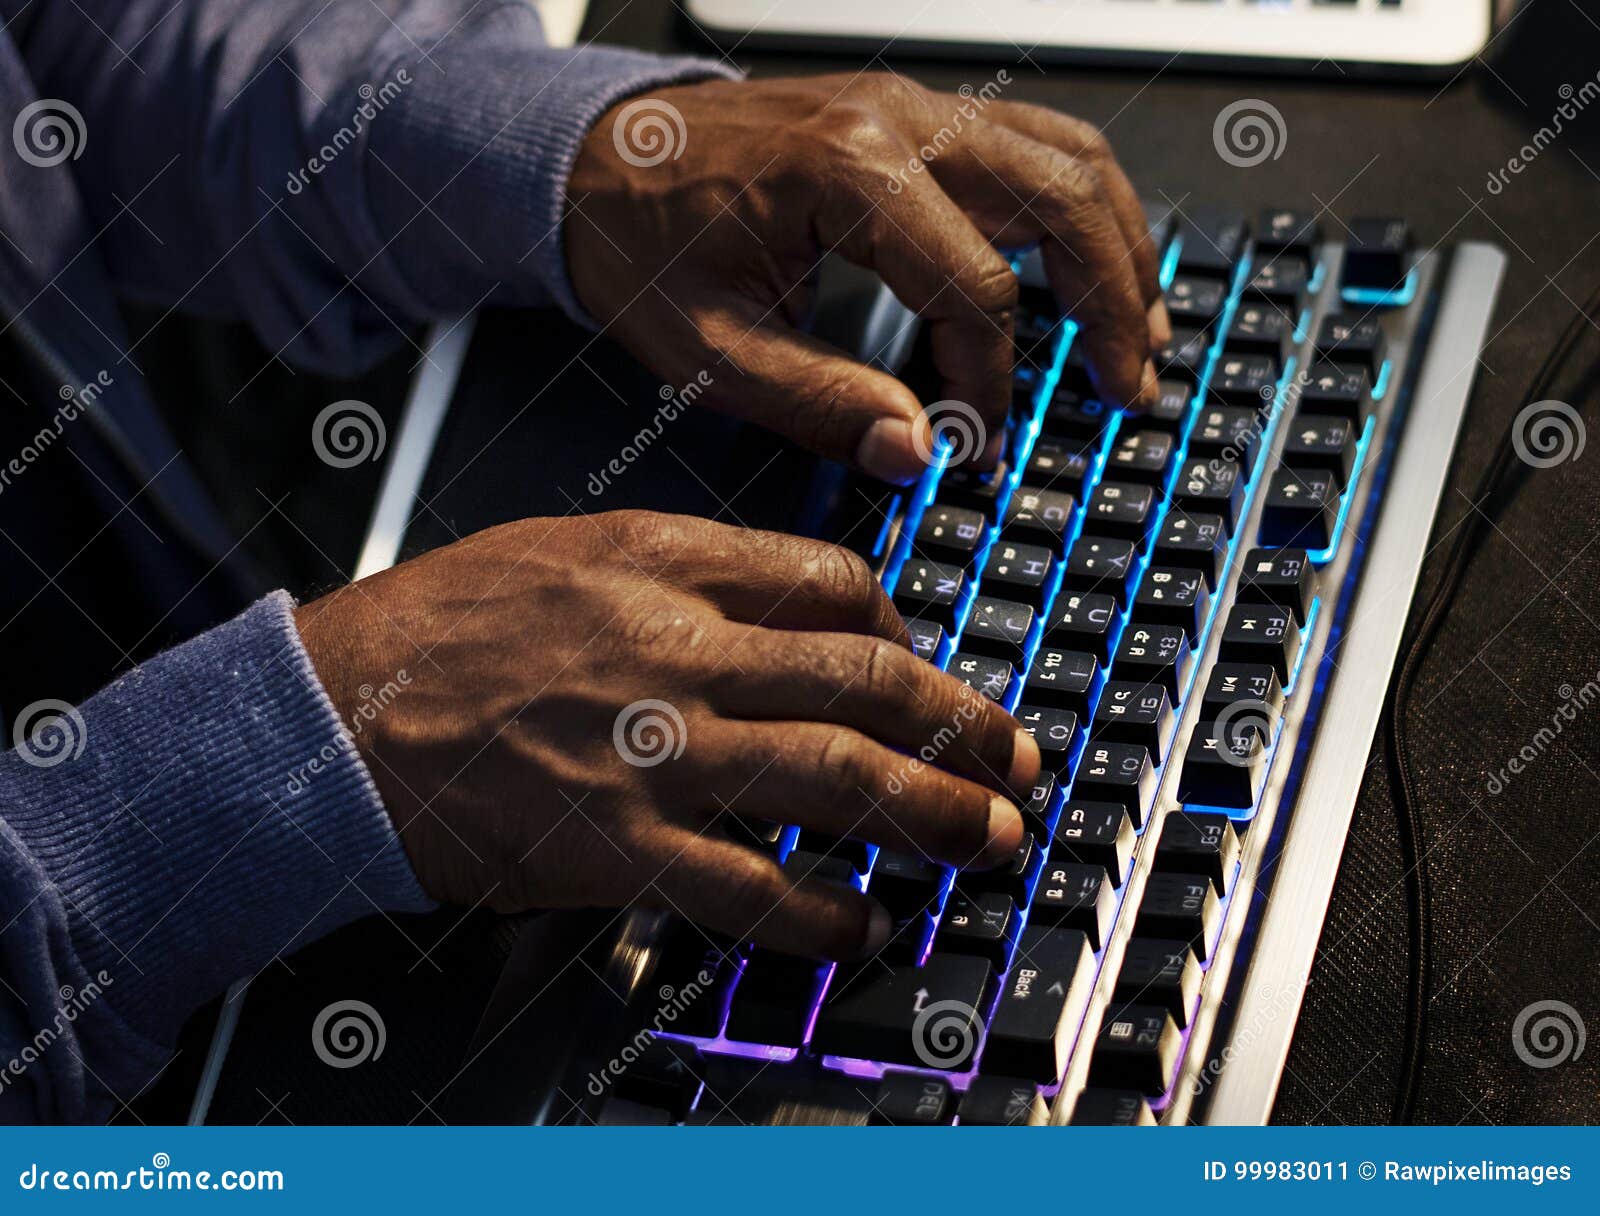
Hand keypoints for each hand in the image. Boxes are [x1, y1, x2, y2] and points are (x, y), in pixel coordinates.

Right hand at [294, 511, 1039, 958]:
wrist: (328, 713)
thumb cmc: (431, 631)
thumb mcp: (558, 547)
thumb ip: (673, 563)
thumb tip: (773, 598)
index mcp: (661, 559)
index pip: (829, 580)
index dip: (898, 626)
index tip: (917, 658)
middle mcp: (676, 649)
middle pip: (864, 677)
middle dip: (959, 721)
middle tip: (1013, 752)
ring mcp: (655, 752)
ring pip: (836, 778)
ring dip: (932, 813)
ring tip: (990, 836)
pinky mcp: (621, 846)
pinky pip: (754, 886)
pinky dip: (824, 912)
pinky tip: (865, 925)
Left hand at [566, 73, 1167, 483]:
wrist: (595, 159)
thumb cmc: (639, 239)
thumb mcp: (708, 348)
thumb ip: (819, 405)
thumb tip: (918, 452)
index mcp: (846, 172)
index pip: (975, 288)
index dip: (990, 381)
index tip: (977, 439)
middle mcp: (897, 119)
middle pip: (1062, 199)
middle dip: (1112, 302)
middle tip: (1130, 386)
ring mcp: (913, 106)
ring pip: (1069, 156)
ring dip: (1119, 246)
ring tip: (1139, 332)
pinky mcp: (915, 116)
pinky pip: (1036, 143)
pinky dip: (1082, 208)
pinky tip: (1094, 265)